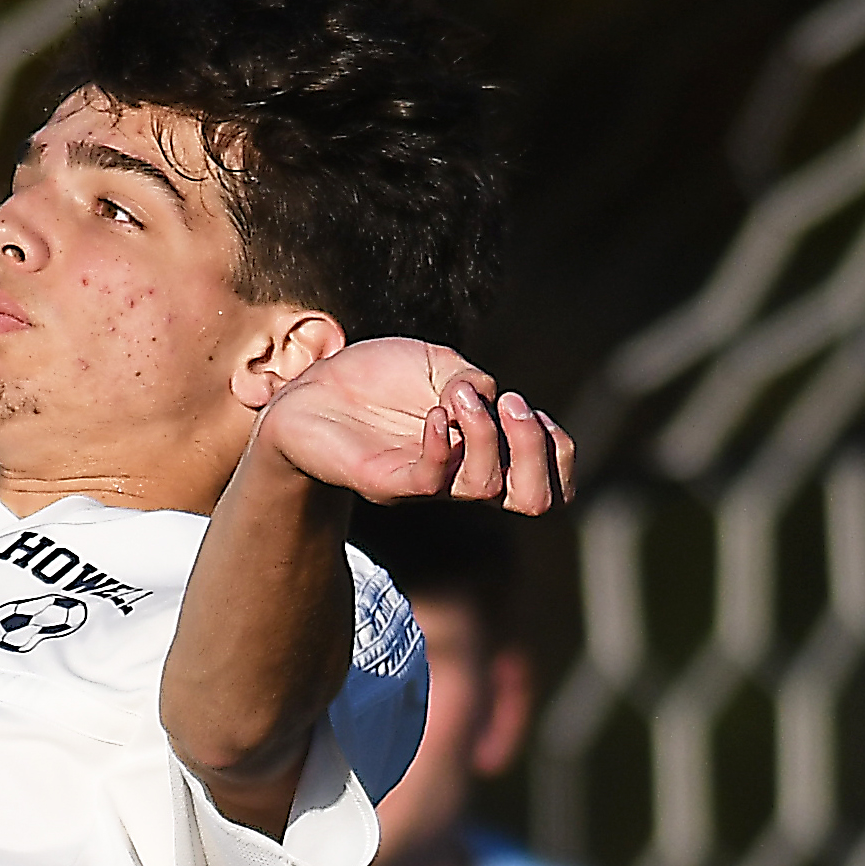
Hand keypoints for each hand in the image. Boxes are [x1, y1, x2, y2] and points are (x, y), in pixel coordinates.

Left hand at [256, 337, 574, 513]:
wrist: (308, 390)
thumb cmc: (374, 379)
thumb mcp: (437, 365)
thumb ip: (474, 381)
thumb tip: (493, 399)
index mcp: (479, 454)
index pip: (547, 487)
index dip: (556, 451)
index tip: (527, 408)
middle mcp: (459, 477)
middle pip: (532, 500)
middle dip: (536, 449)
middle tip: (509, 403)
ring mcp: (424, 484)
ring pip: (485, 486)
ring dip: (485, 431)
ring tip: (456, 394)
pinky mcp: (386, 482)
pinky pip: (430, 480)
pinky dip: (443, 442)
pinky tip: (434, 413)